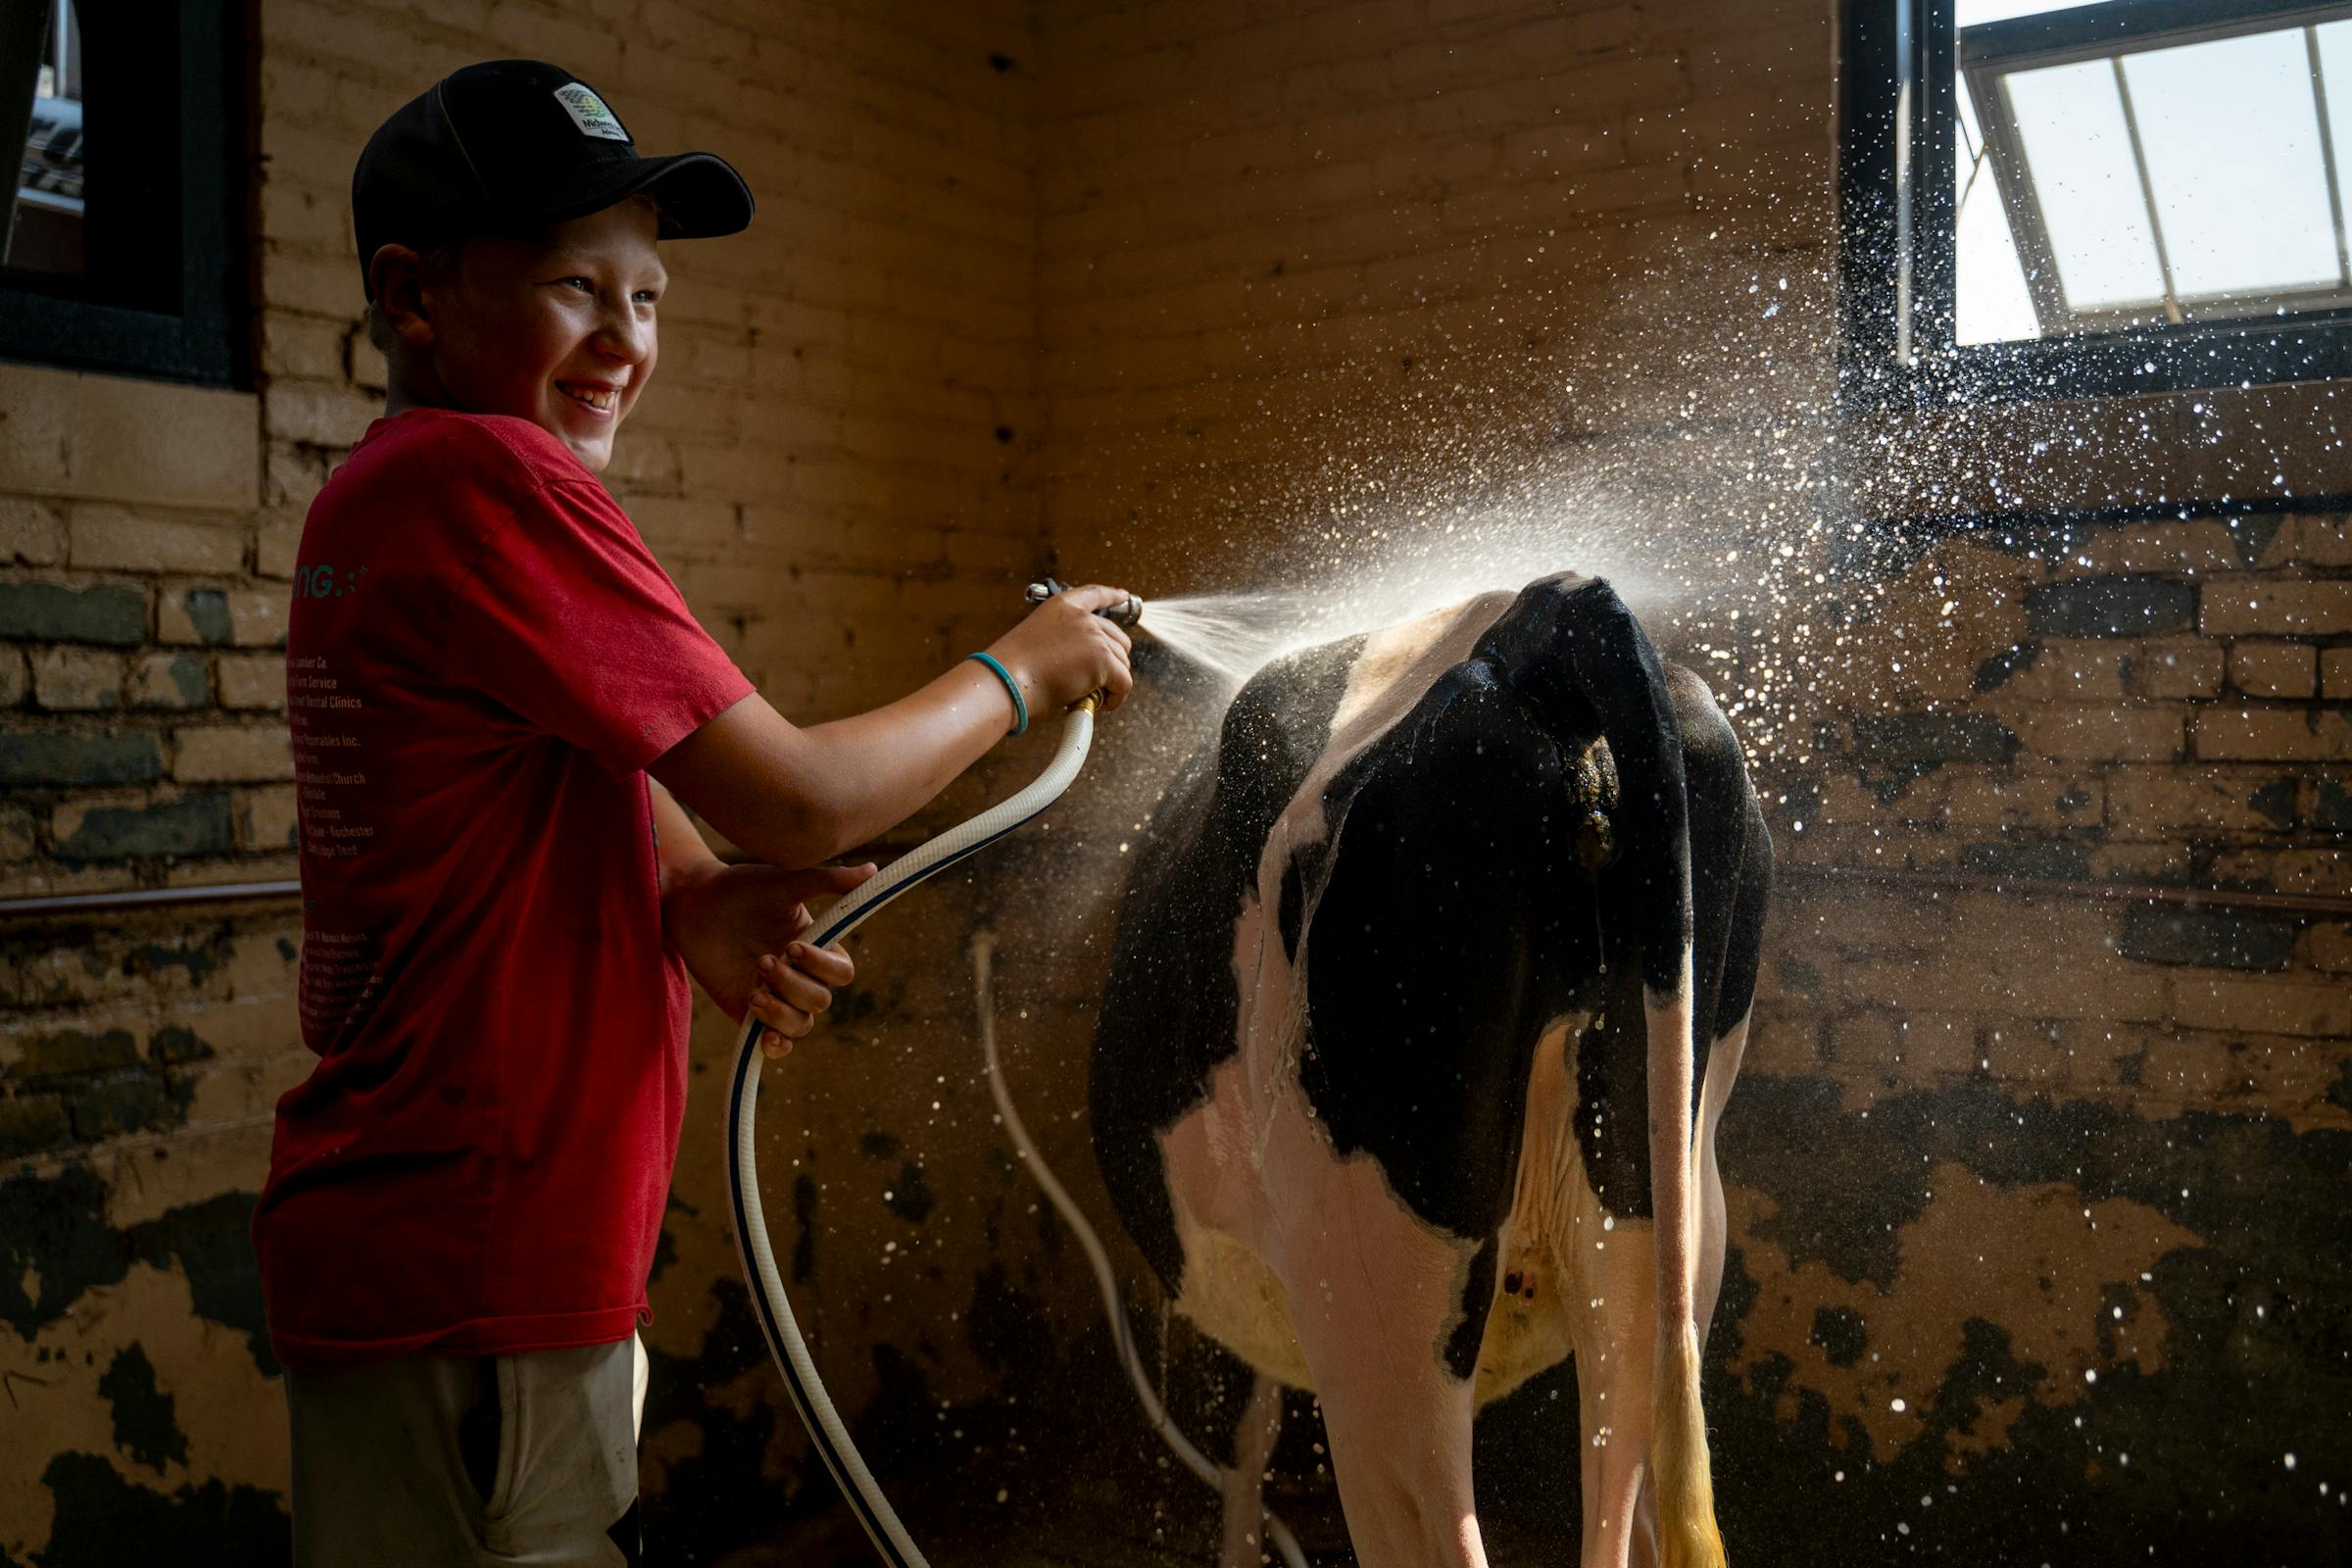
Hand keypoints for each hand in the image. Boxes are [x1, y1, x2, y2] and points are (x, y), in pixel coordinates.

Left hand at [661, 860, 875, 1057]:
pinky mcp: (747, 1012)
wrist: (693, 903)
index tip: (793, 946)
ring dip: (781, 1013)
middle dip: (793, 986)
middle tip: (762, 961)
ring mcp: (776, 996)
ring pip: (800, 1025)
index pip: (841, 973)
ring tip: (754, 992)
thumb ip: (828, 881)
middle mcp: (801, 975)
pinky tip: (766, 1038)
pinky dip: (776, 1046)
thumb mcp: (785, 882)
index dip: (822, 966)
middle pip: (820, 1000)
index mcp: (817, 948)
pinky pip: (774, 1043)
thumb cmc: (741, 889)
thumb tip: (873, 869)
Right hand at [987, 583, 1135, 715]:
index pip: (1095, 594)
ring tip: (1089, 696)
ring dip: (1111, 683)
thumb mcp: (1038, 641)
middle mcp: (1082, 618)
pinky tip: (1101, 705)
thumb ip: (1064, 642)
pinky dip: (1116, 698)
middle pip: (1118, 638)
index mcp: (1062, 607)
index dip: (1112, 595)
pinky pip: (1124, 683)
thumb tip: (1085, 665)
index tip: (1123, 595)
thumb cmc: (1015, 670)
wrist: (1007, 681)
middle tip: (1096, 682)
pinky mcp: (1103, 661)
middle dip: (1113, 661)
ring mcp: (1095, 637)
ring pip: (1122, 664)